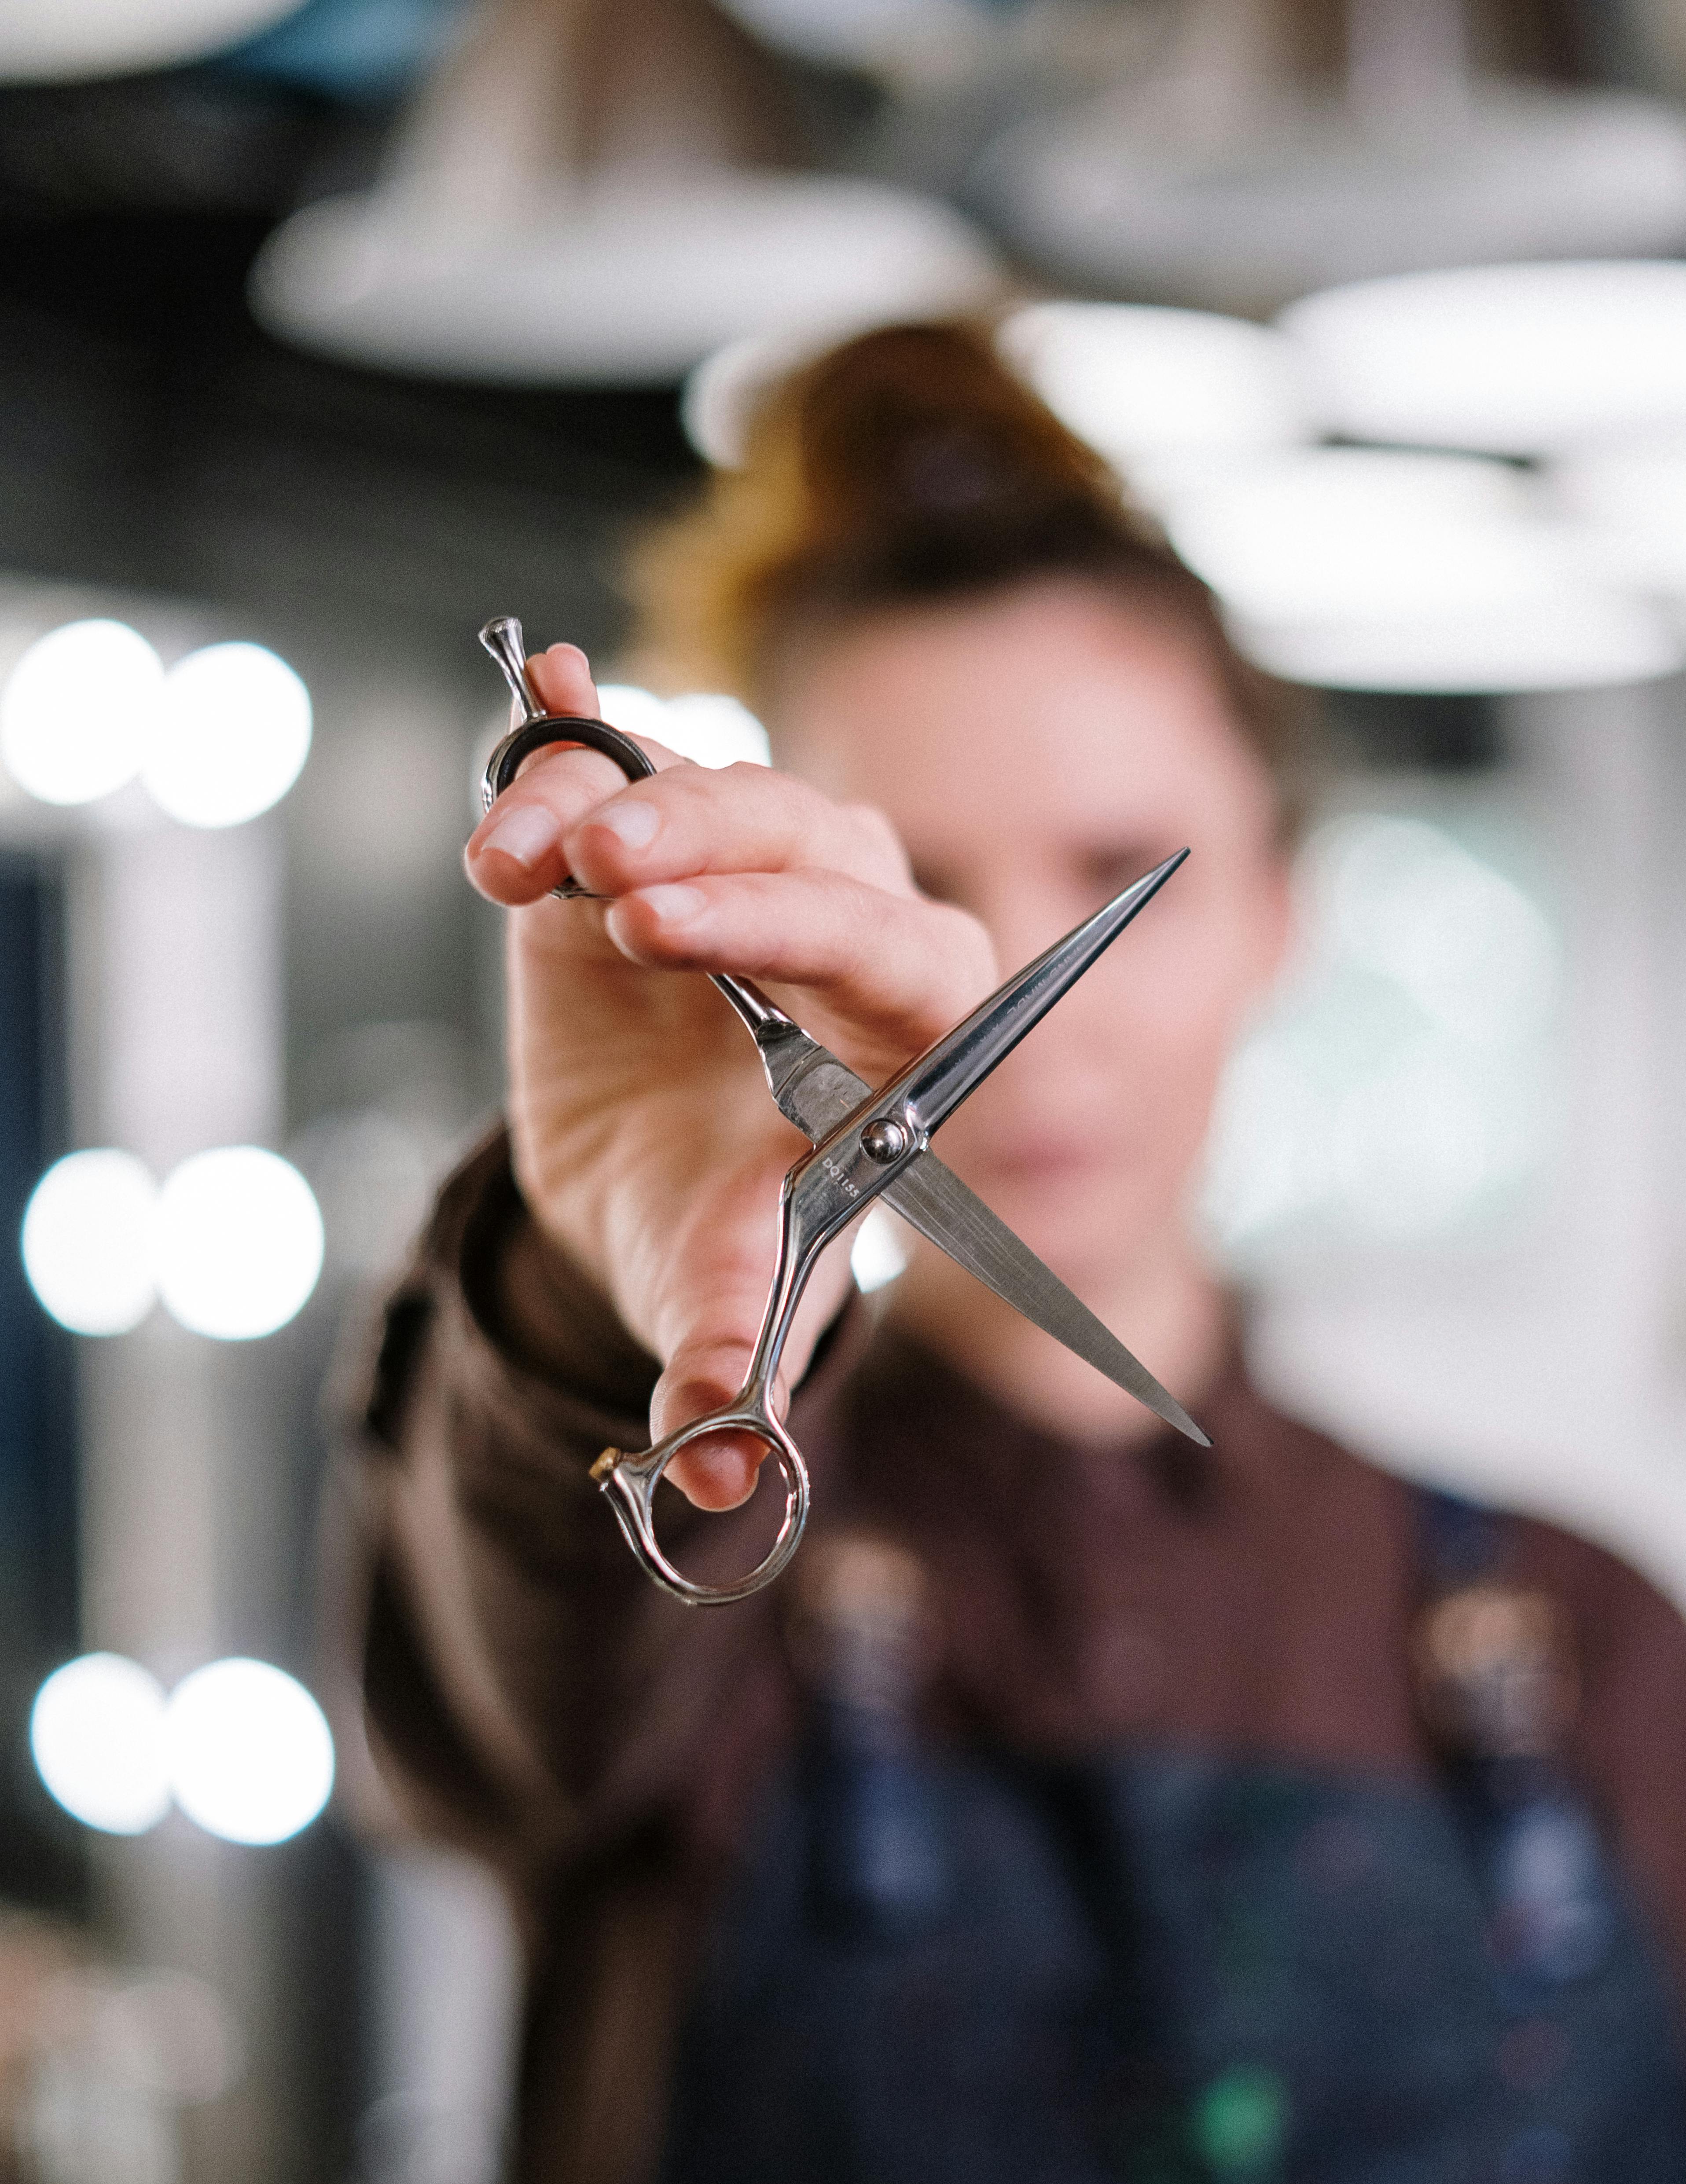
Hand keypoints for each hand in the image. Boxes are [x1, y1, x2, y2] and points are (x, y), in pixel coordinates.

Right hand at [465, 645, 994, 1507]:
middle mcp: (853, 924)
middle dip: (710, 853)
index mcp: (914, 1034)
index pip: (901, 948)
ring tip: (526, 855)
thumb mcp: (721, 1298)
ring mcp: (753, 867)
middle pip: (815, 842)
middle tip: (606, 886)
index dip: (795, 926)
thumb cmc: (714, 1239)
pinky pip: (626, 766)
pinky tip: (538, 694)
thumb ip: (726, 1364)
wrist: (639, 1196)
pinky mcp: (651, 839)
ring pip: (721, 786)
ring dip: (623, 803)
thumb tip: (724, 1481)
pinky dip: (568, 756)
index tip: (668, 934)